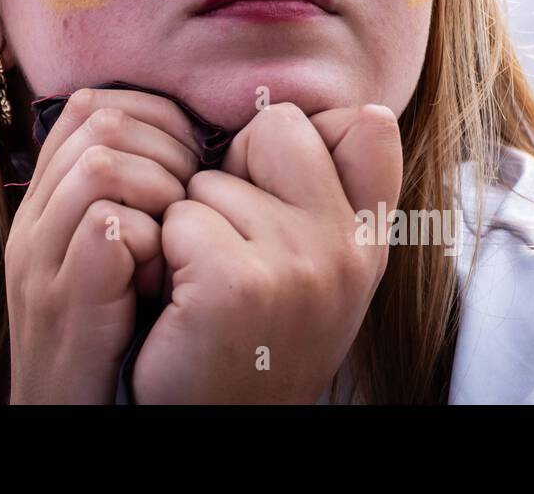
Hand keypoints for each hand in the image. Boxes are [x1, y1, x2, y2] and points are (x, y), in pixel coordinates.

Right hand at [5, 88, 199, 402]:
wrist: (66, 418)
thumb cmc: (110, 339)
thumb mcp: (108, 257)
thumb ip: (127, 201)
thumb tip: (190, 145)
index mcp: (45, 203)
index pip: (90, 107)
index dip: (153, 116)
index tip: (190, 156)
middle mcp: (35, 221)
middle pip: (99, 123)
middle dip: (166, 147)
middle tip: (192, 195)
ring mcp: (43, 258)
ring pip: (102, 165)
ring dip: (162, 189)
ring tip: (178, 233)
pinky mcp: (64, 297)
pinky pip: (110, 226)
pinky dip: (152, 239)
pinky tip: (163, 273)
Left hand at [131, 103, 402, 403]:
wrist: (213, 424)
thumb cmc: (244, 333)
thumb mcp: (310, 266)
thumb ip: (322, 194)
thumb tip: (333, 108)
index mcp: (370, 240)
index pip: (367, 125)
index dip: (302, 142)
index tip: (276, 199)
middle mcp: (349, 250)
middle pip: (279, 126)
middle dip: (234, 171)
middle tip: (227, 242)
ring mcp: (301, 265)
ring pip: (211, 179)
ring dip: (189, 224)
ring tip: (202, 284)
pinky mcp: (239, 283)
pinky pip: (179, 216)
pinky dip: (164, 253)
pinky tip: (180, 301)